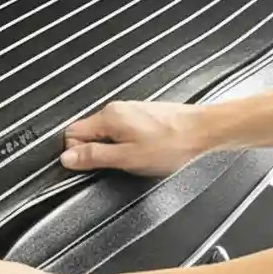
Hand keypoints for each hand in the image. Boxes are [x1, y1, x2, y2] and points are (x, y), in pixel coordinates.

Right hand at [61, 101, 211, 176]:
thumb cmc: (172, 144)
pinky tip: (145, 151)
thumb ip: (94, 157)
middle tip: (118, 163)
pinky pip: (122, 130)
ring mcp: (130, 110)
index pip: (71, 134)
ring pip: (106, 132)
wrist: (205, 131)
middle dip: (97, 151)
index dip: (78, 153)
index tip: (93, 165)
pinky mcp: (143, 115)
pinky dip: (127, 143)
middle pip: (88, 132)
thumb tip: (67, 158)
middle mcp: (117, 109)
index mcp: (108, 117)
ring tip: (135, 157)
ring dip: (114, 148)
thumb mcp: (127, 158)